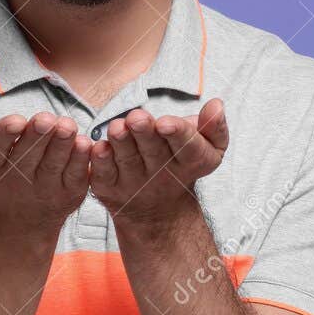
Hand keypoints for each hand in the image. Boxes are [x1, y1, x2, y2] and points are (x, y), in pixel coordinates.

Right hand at [0, 111, 92, 228]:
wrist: (17, 219)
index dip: (4, 135)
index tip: (15, 121)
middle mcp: (16, 182)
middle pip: (27, 156)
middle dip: (37, 136)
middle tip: (45, 119)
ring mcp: (44, 190)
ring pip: (53, 165)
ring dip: (62, 144)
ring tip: (67, 126)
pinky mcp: (68, 194)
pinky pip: (75, 175)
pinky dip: (81, 160)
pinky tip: (86, 143)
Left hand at [88, 98, 227, 225]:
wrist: (157, 210)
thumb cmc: (181, 163)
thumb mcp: (208, 149)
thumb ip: (213, 127)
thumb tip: (217, 104)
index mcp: (189, 162)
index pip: (188, 147)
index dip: (177, 133)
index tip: (166, 122)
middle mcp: (161, 175)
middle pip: (153, 152)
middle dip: (144, 134)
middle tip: (136, 118)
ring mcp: (134, 183)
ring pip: (127, 160)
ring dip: (121, 143)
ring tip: (117, 127)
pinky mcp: (109, 188)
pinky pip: (102, 174)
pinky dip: (98, 161)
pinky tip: (97, 147)